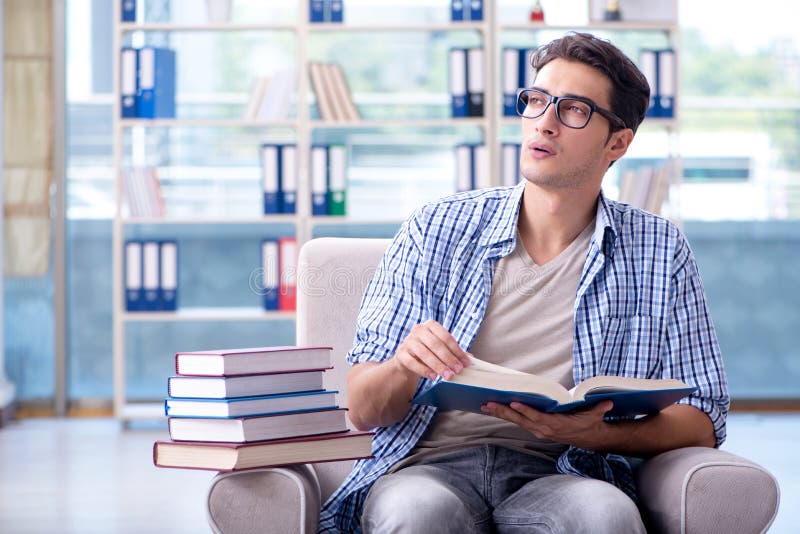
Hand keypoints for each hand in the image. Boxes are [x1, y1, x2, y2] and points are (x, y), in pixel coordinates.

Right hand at [392, 320, 470, 380]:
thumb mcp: (441, 349)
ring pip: (424, 353)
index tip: (465, 363)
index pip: (446, 337)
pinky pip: (412, 362)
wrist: (407, 359)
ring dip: (438, 366)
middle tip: (457, 371)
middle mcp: (418, 330)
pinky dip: (424, 370)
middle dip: (448, 359)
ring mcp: (408, 341)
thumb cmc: (428, 352)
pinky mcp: (400, 353)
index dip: (457, 350)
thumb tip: (471, 359)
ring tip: (447, 376)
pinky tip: (433, 376)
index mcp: (431, 325)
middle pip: (435, 344)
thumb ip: (454, 352)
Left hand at [481, 400, 613, 449]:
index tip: (513, 402)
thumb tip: (608, 403)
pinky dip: (505, 415)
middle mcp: (543, 429)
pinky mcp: (535, 429)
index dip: (525, 410)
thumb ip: (599, 409)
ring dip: (500, 413)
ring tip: (485, 405)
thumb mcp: (594, 416)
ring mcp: (538, 430)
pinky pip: (517, 421)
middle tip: (487, 404)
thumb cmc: (588, 423)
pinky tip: (494, 409)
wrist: (587, 438)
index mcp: (555, 424)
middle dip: (503, 411)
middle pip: (520, 419)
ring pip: (515, 421)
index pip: (537, 417)